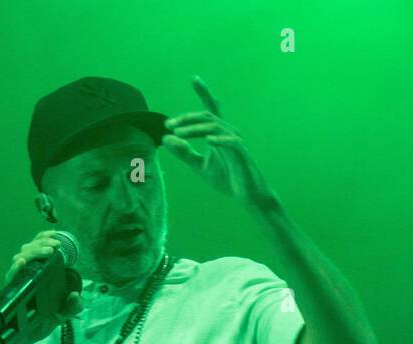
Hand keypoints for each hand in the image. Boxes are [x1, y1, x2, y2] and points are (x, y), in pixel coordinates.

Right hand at [3, 230, 82, 343]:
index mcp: (37, 272)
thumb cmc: (43, 321)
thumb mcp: (64, 313)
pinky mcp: (11, 290)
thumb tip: (76, 295)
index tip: (55, 233)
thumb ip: (73, 306)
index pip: (36, 248)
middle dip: (42, 243)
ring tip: (48, 251)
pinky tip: (21, 263)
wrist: (28, 339)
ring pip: (20, 257)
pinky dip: (16, 268)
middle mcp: (25, 273)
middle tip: (55, 245)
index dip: (43, 237)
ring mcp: (17, 281)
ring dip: (34, 251)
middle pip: (28, 249)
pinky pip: (11, 275)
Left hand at [161, 75, 277, 208]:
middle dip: (187, 118)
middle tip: (170, 124)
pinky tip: (208, 141)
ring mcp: (235, 142)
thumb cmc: (226, 178)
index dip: (204, 93)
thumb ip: (184, 152)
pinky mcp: (241, 154)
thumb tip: (166, 138)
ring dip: (195, 129)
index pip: (210, 111)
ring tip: (179, 134)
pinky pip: (231, 143)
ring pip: (214, 126)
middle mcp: (227, 133)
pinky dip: (219, 140)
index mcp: (218, 134)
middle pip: (207, 116)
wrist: (247, 195)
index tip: (194, 78)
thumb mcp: (199, 166)